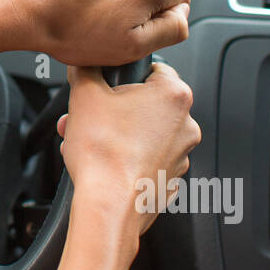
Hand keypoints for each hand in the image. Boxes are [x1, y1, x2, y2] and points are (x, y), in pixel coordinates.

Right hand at [56, 62, 201, 237]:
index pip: (153, 68)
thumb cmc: (103, 153)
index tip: (106, 88)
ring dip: (117, 133)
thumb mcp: (84, 94)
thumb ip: (85, 69)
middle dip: (113, 109)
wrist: (108, 205)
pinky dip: (127, 158)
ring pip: (145, 133)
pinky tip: (102, 163)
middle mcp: (186, 124)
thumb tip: (84, 63)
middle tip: (87, 117)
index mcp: (173, 95)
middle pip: (146, 104)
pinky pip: (147, 160)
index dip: (123, 77)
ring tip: (87, 142)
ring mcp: (181, 155)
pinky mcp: (170, 178)